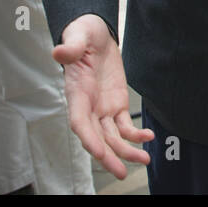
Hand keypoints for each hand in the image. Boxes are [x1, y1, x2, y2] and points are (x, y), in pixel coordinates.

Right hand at [52, 13, 153, 178]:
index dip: (88, 138)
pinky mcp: (117, 105)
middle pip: (96, 138)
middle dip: (109, 156)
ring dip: (127, 151)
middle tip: (122, 172)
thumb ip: (71, 46)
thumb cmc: (83, 34)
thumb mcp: (78, 35)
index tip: (99, 152)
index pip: (80, 122)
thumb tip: (59, 51)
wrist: (96, 34)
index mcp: (76, 93)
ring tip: (145, 160)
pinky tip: (148, 137)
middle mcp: (88, 107)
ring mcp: (102, 108)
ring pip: (113, 137)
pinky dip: (136, 134)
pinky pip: (125, 126)